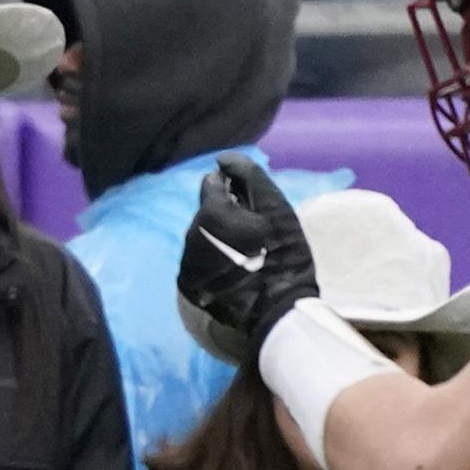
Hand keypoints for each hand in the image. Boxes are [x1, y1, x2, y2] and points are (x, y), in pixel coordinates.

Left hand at [178, 153, 317, 360]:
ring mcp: (186, 261)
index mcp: (210, 213)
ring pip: (201, 236)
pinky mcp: (187, 284)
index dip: (234, 192)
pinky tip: (232, 271)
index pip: (212, 184)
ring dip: (218, 238)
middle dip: (225, 216)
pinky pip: (198, 260)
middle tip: (253, 235)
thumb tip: (222, 159)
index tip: (253, 210)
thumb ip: (249, 176)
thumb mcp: (275, 208)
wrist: (276, 310)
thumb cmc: (283, 254)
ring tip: (244, 255)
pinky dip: (212, 261)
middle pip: (206, 212)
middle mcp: (190, 234)